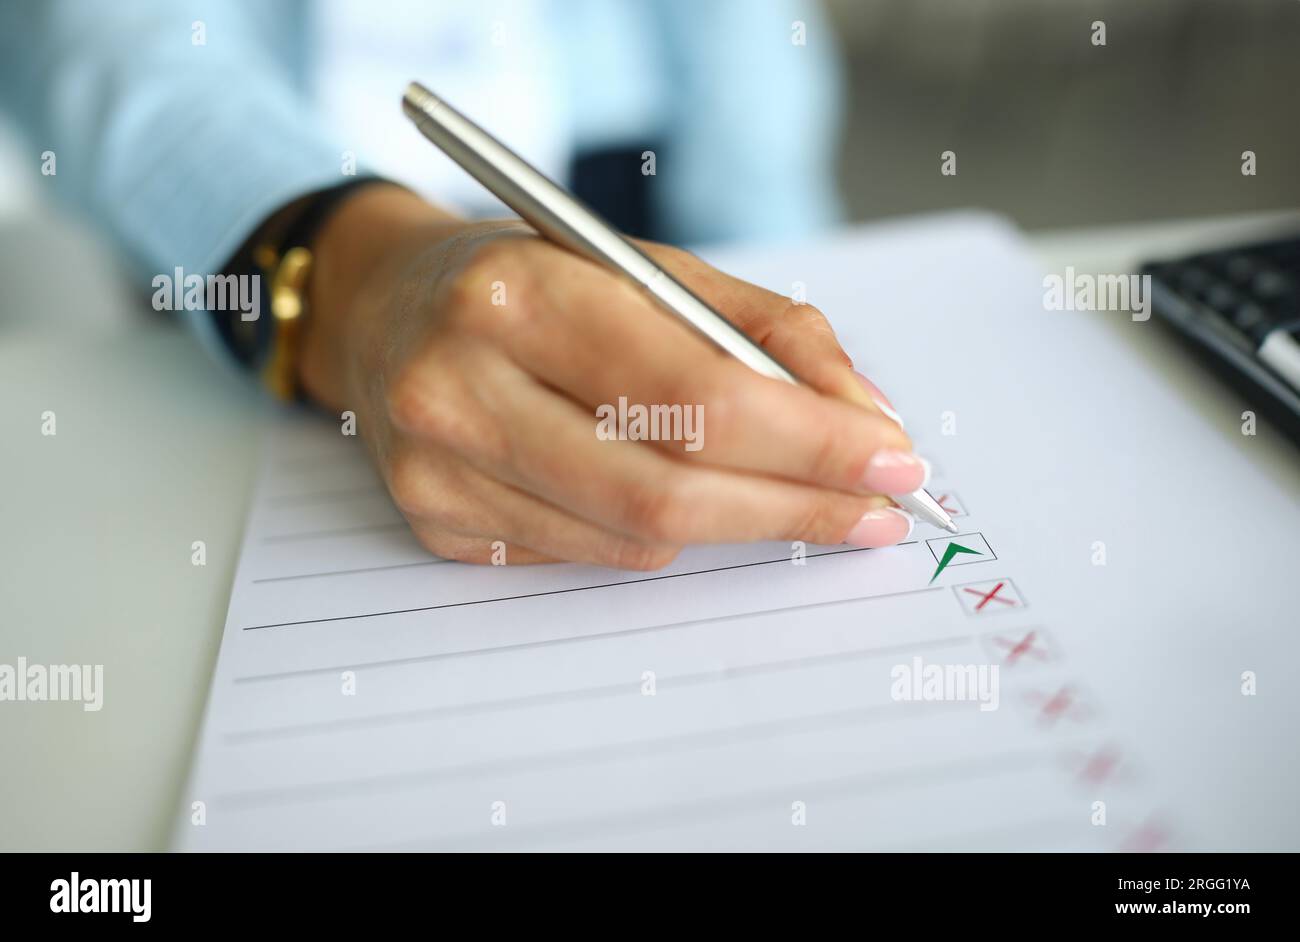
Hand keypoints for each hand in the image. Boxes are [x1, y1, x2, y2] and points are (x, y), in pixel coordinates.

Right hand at [298, 186, 926, 568]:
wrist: (385, 305)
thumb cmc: (534, 278)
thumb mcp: (649, 267)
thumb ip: (766, 332)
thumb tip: (868, 422)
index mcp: (518, 292)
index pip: (695, 395)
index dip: (809, 441)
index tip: (893, 460)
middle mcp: (459, 386)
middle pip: (667, 490)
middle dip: (795, 506)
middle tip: (874, 511)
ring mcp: (438, 469)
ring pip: (633, 539)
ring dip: (740, 526)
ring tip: (802, 504)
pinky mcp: (436, 526)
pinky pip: (588, 555)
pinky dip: (660, 535)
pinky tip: (686, 500)